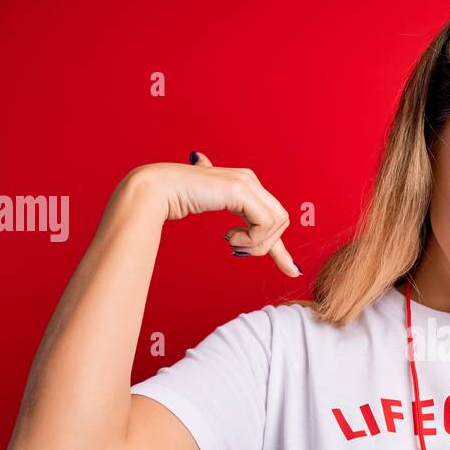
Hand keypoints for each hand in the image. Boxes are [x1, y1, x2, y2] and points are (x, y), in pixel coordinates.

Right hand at [129, 152, 300, 277]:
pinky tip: (229, 238)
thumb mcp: (208, 206)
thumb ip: (222, 211)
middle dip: (266, 245)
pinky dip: (250, 239)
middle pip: (281, 222)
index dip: (282, 247)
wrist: (157, 190)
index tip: (292, 271)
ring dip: (255, 243)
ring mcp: (246, 182)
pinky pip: (264, 224)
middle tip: (236, 249)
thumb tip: (218, 203)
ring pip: (276, 224)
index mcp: (244, 182)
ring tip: (230, 242)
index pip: (274, 216)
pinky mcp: (240, 190)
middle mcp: (249, 179)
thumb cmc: (175, 199)